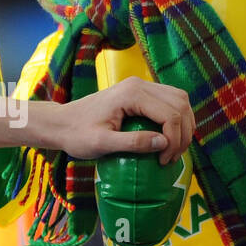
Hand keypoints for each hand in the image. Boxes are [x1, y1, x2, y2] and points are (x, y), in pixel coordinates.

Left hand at [50, 76, 193, 164]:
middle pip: (180, 104)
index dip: (174, 140)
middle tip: (171, 158)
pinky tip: (169, 139)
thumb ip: (132, 143)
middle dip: (183, 134)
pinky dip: (176, 119)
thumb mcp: (102, 144)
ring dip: (183, 126)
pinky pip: (169, 102)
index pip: (170, 114)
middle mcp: (139, 84)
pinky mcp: (139, 93)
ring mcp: (140, 86)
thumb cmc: (77, 135)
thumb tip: (163, 143)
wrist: (61, 123)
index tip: (163, 161)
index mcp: (132, 94)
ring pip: (179, 100)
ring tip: (172, 150)